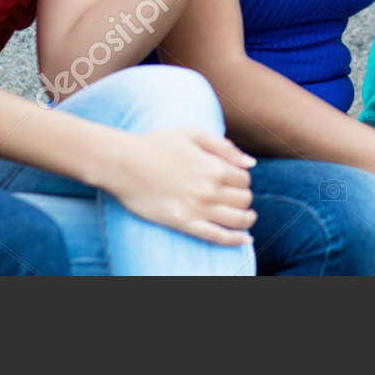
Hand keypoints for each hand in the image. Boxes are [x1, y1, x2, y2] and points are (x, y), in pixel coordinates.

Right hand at [102, 125, 256, 245]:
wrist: (123, 163)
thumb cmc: (157, 144)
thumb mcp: (194, 133)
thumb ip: (225, 147)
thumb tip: (251, 163)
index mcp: (214, 166)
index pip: (245, 179)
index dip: (242, 180)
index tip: (233, 181)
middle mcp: (210, 189)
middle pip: (244, 199)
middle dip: (244, 198)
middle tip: (234, 197)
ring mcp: (197, 208)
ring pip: (238, 220)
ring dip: (246, 219)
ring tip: (245, 218)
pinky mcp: (183, 224)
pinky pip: (216, 237)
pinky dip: (235, 240)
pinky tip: (244, 240)